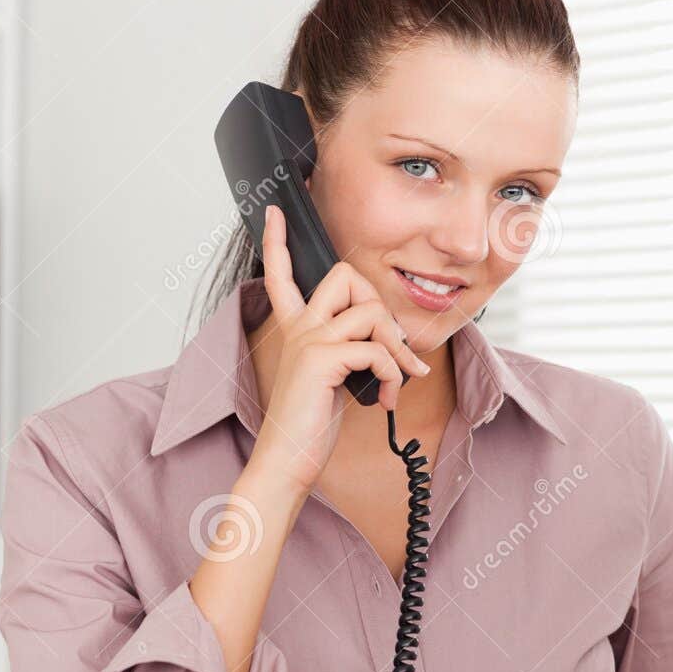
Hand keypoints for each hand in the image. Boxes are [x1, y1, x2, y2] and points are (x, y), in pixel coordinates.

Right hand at [249, 203, 430, 497]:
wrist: (288, 460)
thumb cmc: (311, 424)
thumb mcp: (335, 378)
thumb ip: (353, 351)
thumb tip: (393, 345)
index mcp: (295, 329)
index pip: (281, 274)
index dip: (277, 240)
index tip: (275, 210)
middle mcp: (298, 328)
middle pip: (344, 276)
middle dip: (380, 304)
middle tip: (390, 345)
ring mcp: (309, 341)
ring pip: (370, 311)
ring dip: (397, 348)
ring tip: (397, 379)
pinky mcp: (322, 360)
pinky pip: (377, 349)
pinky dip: (394, 374)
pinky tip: (387, 398)